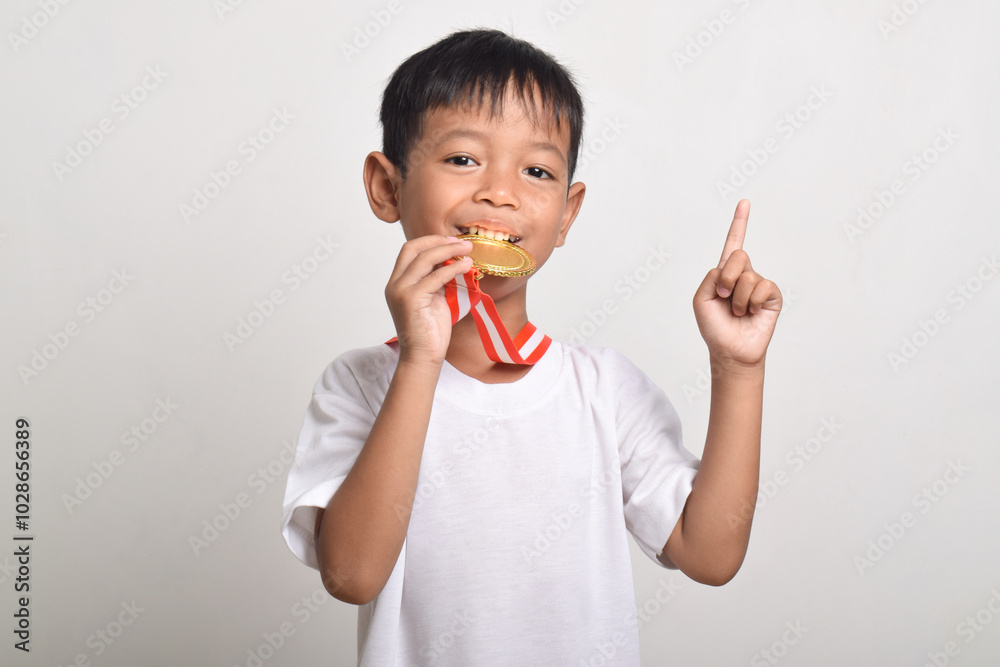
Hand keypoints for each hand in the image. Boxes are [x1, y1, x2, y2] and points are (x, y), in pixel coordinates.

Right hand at [384, 235, 472, 366]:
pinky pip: (435, 277)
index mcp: (397, 282)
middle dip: (439, 241)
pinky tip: (466, 266)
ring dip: (449, 251)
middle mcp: (395, 284)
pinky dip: (453, 268)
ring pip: (424, 259)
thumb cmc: (430, 331)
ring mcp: (401, 291)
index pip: (410, 250)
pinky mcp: (411, 299)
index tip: (451, 240)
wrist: (423, 356)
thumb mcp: (433, 298)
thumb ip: (437, 279)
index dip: (431, 241)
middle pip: (413, 248)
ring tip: (467, 250)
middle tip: (461, 242)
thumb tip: (453, 260)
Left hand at [692, 200, 781, 367]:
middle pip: (738, 255)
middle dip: (726, 278)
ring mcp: (759, 285)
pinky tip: (750, 313)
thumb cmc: (714, 327)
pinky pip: (763, 287)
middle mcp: (743, 275)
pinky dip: (751, 302)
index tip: (745, 202)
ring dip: (737, 298)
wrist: (730, 350)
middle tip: (723, 297)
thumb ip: (711, 277)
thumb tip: (732, 269)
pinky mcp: (772, 296)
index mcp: (724, 273)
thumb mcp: (701, 299)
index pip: (733, 243)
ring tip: (737, 312)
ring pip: (747, 275)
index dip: (739, 223)